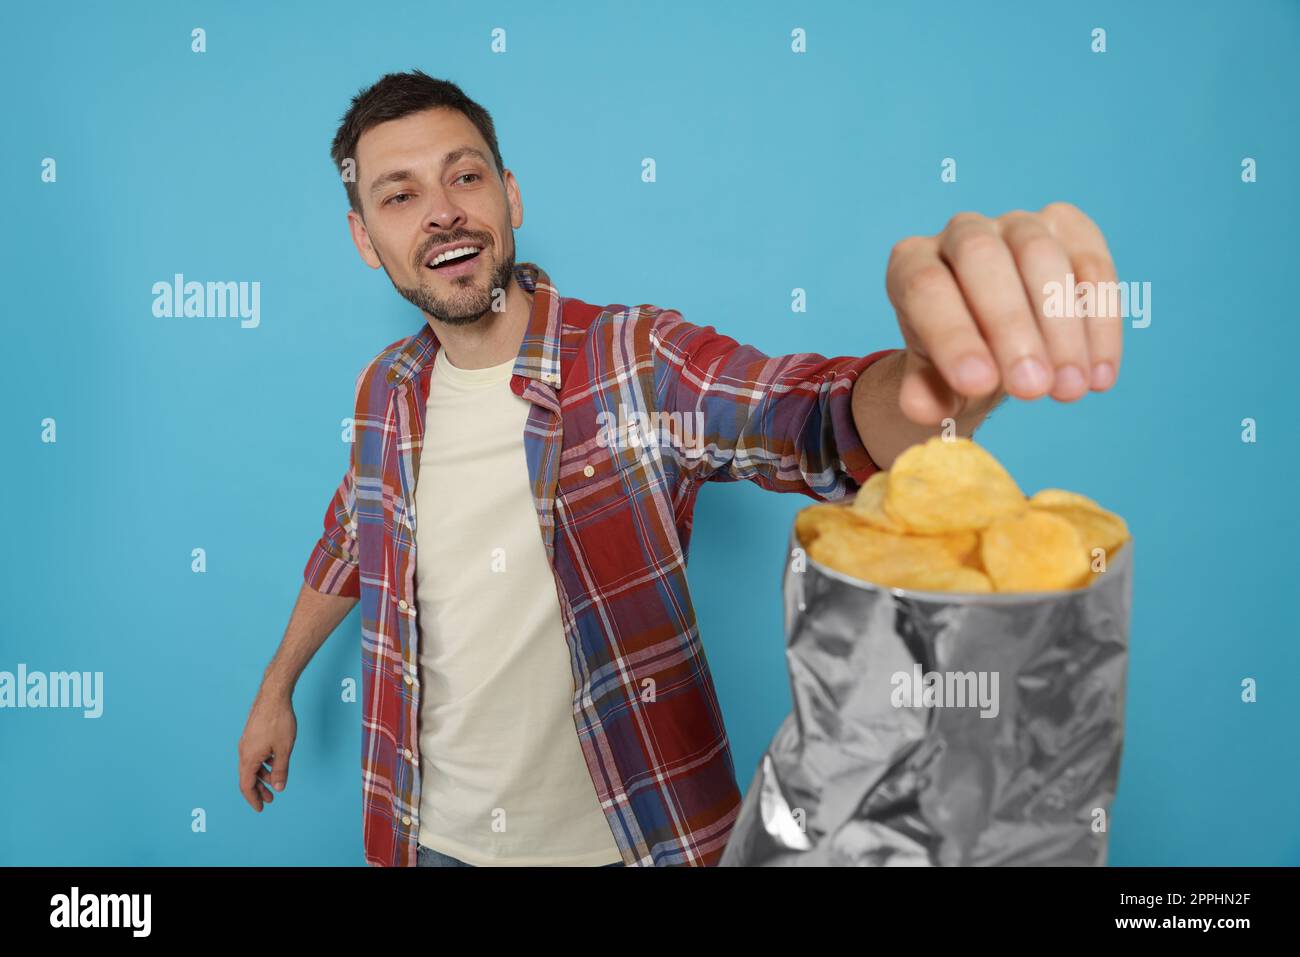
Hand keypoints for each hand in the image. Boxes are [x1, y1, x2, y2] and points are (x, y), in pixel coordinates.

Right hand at [238, 689, 296, 811]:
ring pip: (253, 765)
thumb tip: (279, 788)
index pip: (246, 785)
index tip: (260, 809)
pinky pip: (255, 755)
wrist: (274, 695)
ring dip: (263, 776)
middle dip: (259, 790)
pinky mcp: (252, 734)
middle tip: (270, 800)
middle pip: (248, 777)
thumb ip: (281, 770)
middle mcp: (243, 751)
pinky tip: (274, 764)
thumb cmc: (278, 721)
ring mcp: (247, 742)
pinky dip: (263, 764)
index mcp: (248, 758)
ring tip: (275, 783)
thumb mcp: (284, 749)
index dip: (253, 799)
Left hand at [884, 202, 1120, 424]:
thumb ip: (924, 393)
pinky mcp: (1068, 228)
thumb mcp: (933, 382)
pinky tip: (1099, 375)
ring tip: (1069, 388)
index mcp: (911, 263)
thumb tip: (923, 408)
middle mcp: (961, 232)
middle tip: (1031, 388)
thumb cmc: (957, 357)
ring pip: (1041, 255)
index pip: (925, 287)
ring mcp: (1017, 223)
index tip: (979, 385)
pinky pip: (1090, 265)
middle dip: (1011, 327)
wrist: (994, 343)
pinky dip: (1100, 323)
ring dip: (1062, 326)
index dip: (953, 336)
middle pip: (983, 259)